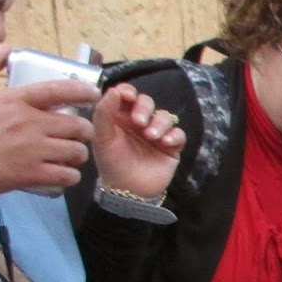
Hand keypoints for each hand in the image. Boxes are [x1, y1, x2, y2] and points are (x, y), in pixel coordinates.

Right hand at [0, 43, 96, 194]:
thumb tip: (3, 48)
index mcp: (15, 101)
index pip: (56, 91)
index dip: (80, 91)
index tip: (94, 93)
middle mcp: (29, 123)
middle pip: (77, 126)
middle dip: (83, 131)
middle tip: (77, 135)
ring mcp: (33, 150)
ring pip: (76, 151)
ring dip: (78, 154)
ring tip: (70, 155)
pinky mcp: (33, 174)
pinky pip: (68, 175)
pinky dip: (70, 175)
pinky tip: (64, 173)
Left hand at [93, 81, 184, 198]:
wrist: (129, 191)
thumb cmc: (112, 163)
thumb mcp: (102, 138)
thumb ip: (104, 113)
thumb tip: (115, 90)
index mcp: (120, 116)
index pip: (126, 94)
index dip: (128, 91)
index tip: (127, 96)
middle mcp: (139, 122)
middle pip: (147, 102)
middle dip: (144, 108)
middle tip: (139, 122)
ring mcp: (156, 133)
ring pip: (164, 116)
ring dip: (159, 123)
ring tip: (151, 137)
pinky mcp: (172, 146)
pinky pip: (178, 134)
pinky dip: (174, 136)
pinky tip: (165, 144)